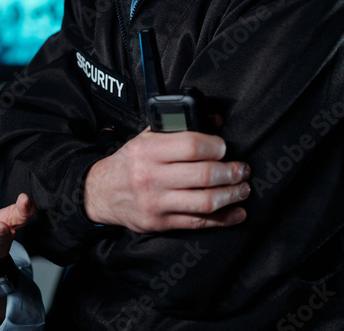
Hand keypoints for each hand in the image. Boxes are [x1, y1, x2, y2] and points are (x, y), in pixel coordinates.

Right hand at [84, 128, 250, 232]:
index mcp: (148, 150)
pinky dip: (224, 219)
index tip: (224, 148)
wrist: (101, 192)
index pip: (192, 145)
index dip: (215, 146)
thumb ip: (178, 128)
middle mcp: (151, 177)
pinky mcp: (161, 223)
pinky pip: (199, 222)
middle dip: (231, 172)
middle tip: (242, 169)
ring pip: (205, 201)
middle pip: (204, 175)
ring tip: (242, 188)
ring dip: (232, 195)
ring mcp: (156, 202)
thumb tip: (215, 119)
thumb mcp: (146, 137)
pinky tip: (237, 212)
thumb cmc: (130, 162)